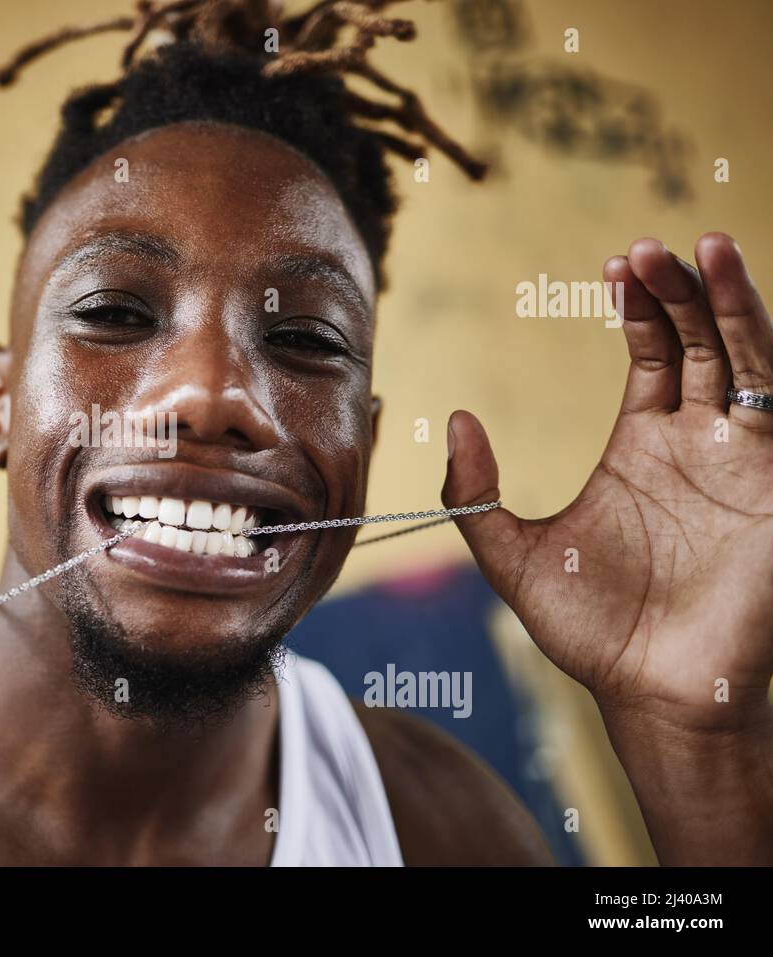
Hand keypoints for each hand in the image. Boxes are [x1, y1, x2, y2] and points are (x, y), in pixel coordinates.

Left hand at [443, 234, 772, 733]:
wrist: (655, 693)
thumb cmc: (592, 631)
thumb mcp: (512, 554)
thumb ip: (473, 490)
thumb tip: (455, 415)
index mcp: (645, 445)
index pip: (654, 353)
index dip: (639, 306)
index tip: (613, 267)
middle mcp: (700, 442)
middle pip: (701, 339)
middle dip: (679, 288)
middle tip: (648, 248)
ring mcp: (746, 459)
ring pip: (750, 358)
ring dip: (732, 302)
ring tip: (705, 249)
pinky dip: (767, 354)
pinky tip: (744, 315)